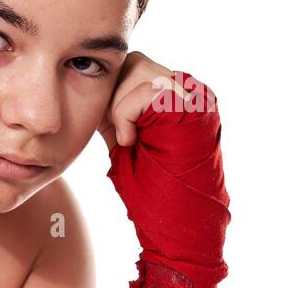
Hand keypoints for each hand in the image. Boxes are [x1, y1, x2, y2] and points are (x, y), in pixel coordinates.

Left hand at [101, 53, 229, 287]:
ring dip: (119, 106)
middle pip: (133, 62)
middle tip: (115, 134)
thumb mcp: (125, 145)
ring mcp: (195, 97)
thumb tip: (92, 91)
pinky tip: (129, 142)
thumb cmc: (151, 195)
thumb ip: (116, 115)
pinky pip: (145, 90)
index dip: (111, 93)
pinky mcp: (194, 107)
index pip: (132, 67)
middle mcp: (189, 93)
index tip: (108, 130)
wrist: (177, 225)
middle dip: (113, 95)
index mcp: (173, 100)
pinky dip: (126, 114)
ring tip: (126, 140)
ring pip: (138, 70)